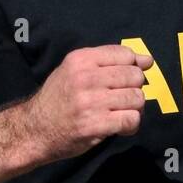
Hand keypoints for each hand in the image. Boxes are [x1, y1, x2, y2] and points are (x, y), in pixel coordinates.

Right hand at [16, 45, 153, 165]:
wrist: (34, 129)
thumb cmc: (59, 98)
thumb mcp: (75, 71)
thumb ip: (109, 63)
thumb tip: (147, 60)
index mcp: (81, 59)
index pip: (125, 54)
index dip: (132, 67)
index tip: (124, 80)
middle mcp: (85, 78)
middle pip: (135, 76)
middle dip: (134, 89)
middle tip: (122, 99)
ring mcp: (90, 102)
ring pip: (137, 98)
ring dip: (134, 109)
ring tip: (120, 113)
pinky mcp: (94, 125)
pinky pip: (131, 120)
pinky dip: (131, 125)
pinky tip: (119, 127)